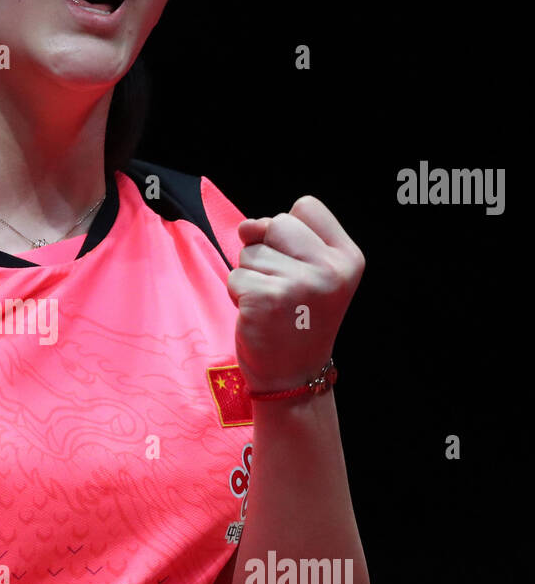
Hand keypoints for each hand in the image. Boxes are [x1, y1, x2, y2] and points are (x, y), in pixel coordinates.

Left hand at [226, 196, 364, 394]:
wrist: (294, 377)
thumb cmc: (297, 320)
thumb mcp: (307, 272)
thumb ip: (281, 237)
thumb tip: (248, 226)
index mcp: (347, 258)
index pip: (305, 206)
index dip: (290, 232)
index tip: (298, 265)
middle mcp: (329, 269)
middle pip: (276, 222)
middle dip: (267, 251)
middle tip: (282, 288)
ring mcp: (299, 284)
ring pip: (251, 251)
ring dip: (251, 276)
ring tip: (272, 304)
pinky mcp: (267, 299)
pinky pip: (235, 276)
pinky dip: (238, 295)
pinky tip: (259, 316)